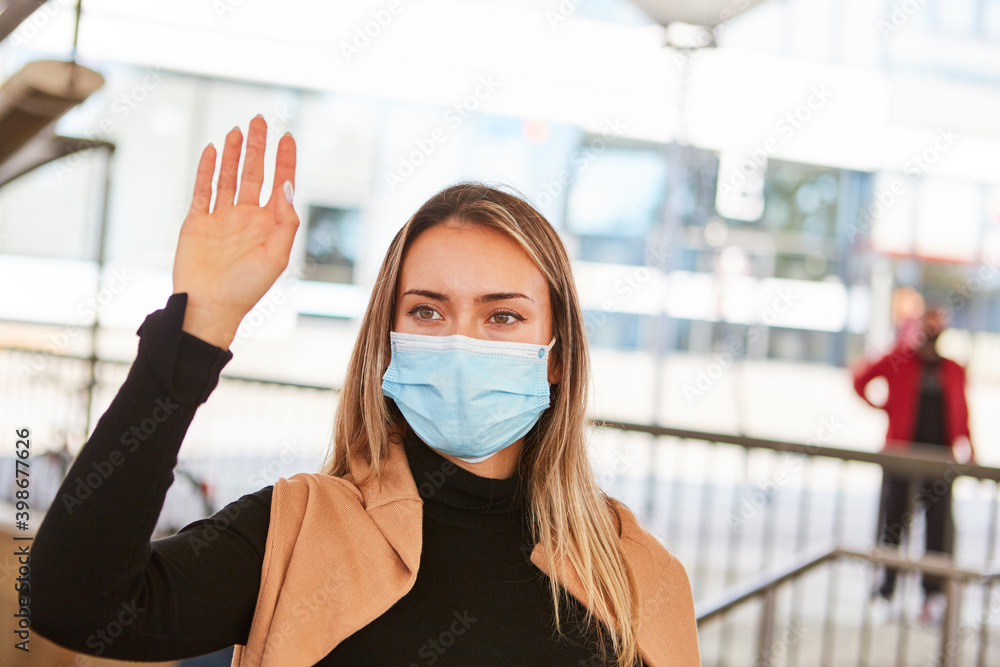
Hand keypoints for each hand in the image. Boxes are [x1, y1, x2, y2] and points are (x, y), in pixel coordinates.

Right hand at [172, 115, 297, 348]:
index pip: (280, 185)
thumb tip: (288, 188)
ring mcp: (222, 218)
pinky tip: (214, 150)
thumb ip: (286, 223)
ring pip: (229, 178)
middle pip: (254, 174)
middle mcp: (247, 218)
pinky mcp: (198, 222)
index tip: (288, 137)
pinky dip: (208, 170)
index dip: (284, 161)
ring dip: (235, 154)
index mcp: (269, 226)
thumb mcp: (276, 257)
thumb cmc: (246, 289)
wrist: (208, 307)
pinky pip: (203, 190)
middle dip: (258, 148)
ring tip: (239, 129)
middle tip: (260, 121)